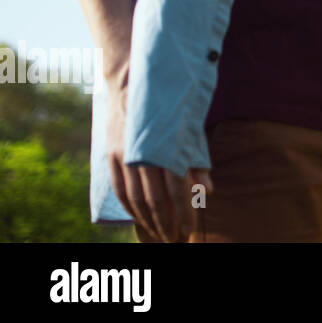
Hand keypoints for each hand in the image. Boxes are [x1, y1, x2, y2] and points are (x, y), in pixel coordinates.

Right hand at [106, 75, 212, 240]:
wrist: (137, 83)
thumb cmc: (172, 108)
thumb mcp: (190, 130)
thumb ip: (198, 160)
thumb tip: (208, 191)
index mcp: (167, 148)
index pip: (177, 190)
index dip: (184, 213)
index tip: (190, 230)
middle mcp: (144, 154)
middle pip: (156, 200)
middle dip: (166, 223)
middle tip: (175, 239)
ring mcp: (125, 156)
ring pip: (136, 199)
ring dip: (148, 221)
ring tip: (159, 234)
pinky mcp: (112, 155)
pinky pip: (120, 189)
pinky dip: (130, 208)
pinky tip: (139, 219)